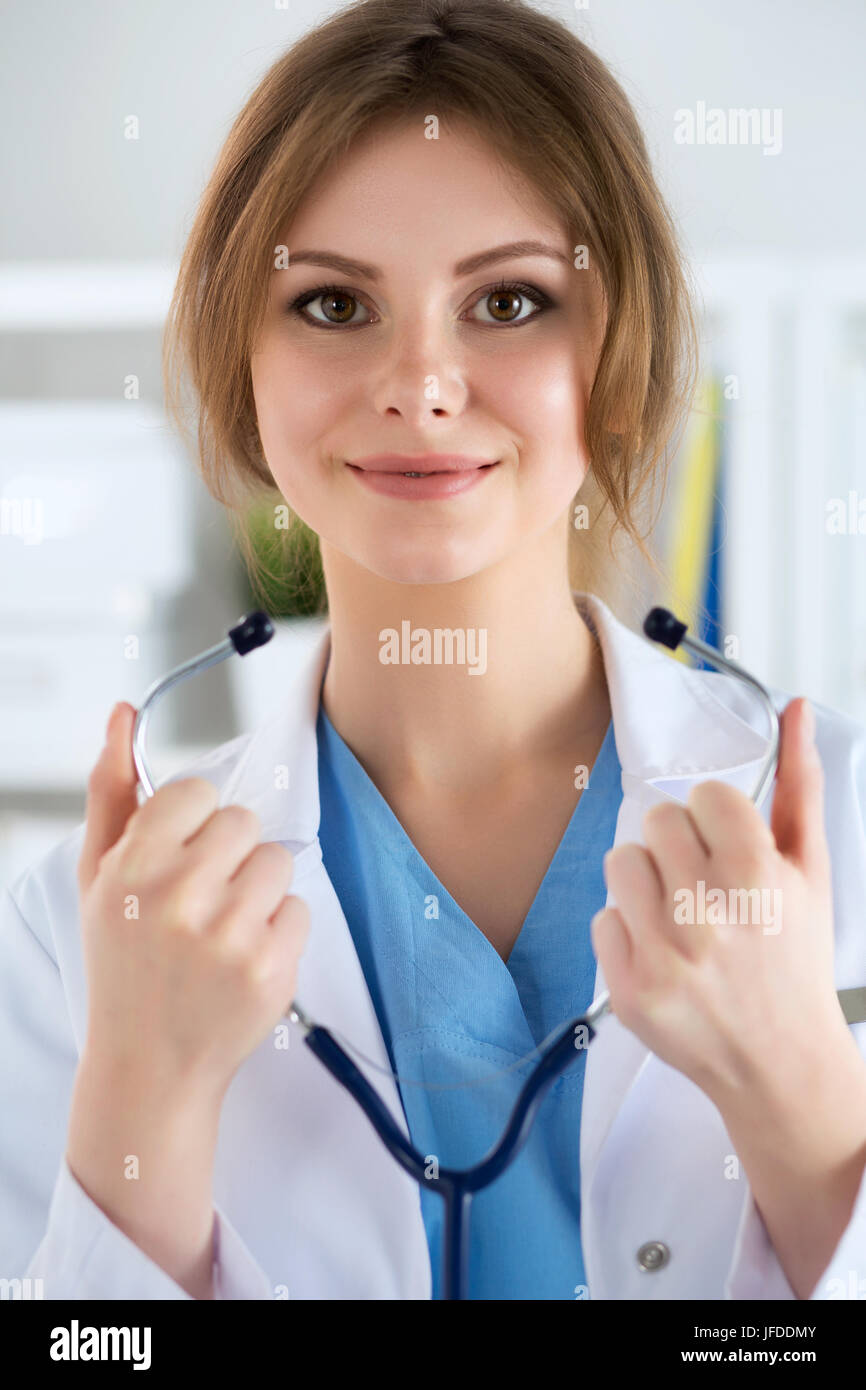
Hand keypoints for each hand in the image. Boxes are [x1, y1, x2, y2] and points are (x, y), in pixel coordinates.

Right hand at [77, 701, 310, 1094]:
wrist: (149, 1066)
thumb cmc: (123, 962)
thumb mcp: (98, 878)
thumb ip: (112, 791)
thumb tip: (121, 713)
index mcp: (132, 866)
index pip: (196, 793)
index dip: (192, 826)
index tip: (180, 860)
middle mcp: (178, 896)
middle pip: (244, 823)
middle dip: (229, 857)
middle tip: (201, 903)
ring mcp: (227, 934)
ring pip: (279, 862)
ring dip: (258, 892)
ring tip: (222, 933)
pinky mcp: (271, 968)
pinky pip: (299, 910)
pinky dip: (280, 934)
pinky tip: (244, 962)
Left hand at [591, 697, 845, 1105]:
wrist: (781, 1063)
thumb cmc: (795, 962)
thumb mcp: (811, 872)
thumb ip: (801, 786)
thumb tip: (795, 711)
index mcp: (755, 874)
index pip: (704, 795)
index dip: (718, 823)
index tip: (730, 852)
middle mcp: (706, 910)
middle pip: (657, 821)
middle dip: (680, 849)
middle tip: (706, 888)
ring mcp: (663, 952)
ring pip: (621, 863)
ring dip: (647, 884)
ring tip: (681, 918)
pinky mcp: (629, 987)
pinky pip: (602, 919)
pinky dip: (627, 934)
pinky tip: (664, 955)